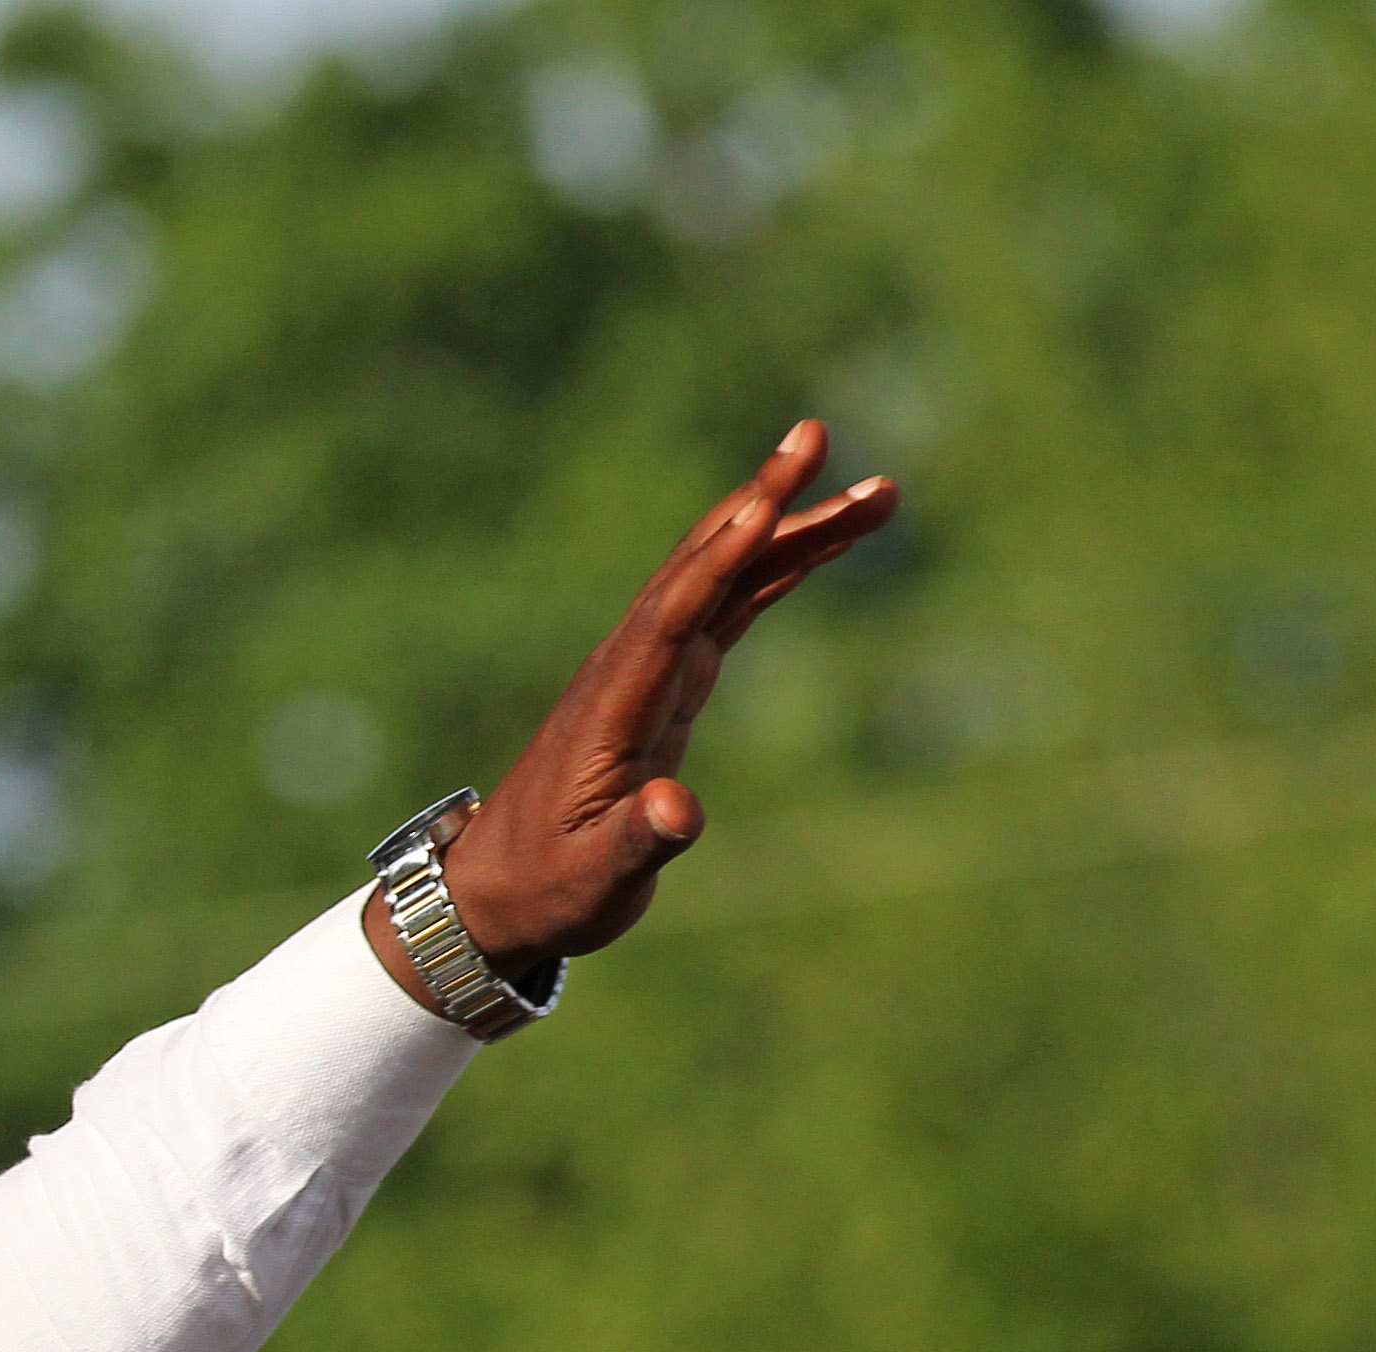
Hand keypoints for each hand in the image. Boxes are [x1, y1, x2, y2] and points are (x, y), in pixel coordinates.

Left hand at [375, 419, 896, 985]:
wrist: (499, 892)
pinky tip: (826, 541)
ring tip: (876, 492)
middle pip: (702, 566)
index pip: (672, 611)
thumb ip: (638, 844)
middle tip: (818, 435)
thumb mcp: (594, 879)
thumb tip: (678, 810)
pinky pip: (729, 609)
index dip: (720, 555)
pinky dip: (777, 572)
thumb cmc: (546, 889)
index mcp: (611, 705)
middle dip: (762, 501)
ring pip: (725, 579)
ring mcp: (647, 672)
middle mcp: (628, 670)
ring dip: (790, 529)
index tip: (768, 499)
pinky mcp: (665, 687)